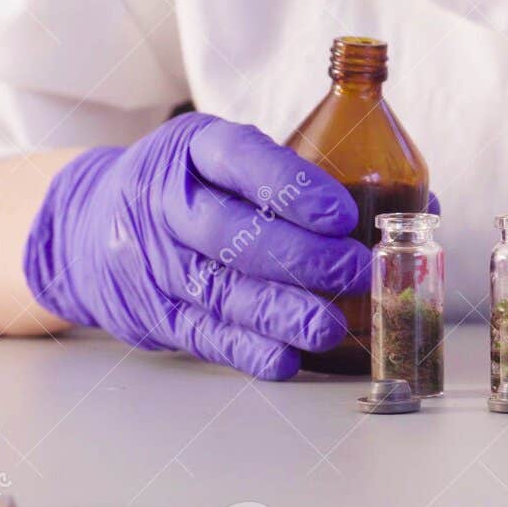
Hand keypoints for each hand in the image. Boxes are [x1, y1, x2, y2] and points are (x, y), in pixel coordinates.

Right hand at [24, 113, 369, 378]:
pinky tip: (288, 357)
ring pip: (222, 290)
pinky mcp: (155, 312)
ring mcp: (155, 262)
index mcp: (192, 149)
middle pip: (232, 232)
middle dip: (301, 256)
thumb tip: (422, 200)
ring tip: (333, 325)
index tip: (342, 211)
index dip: (291, 186)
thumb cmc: (191, 185)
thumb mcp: (225, 154)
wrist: (85, 225)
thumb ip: (306, 172)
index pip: (239, 159)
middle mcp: (166, 203)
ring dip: (282, 312)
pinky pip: (204, 334)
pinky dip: (247, 349)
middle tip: (358, 269)